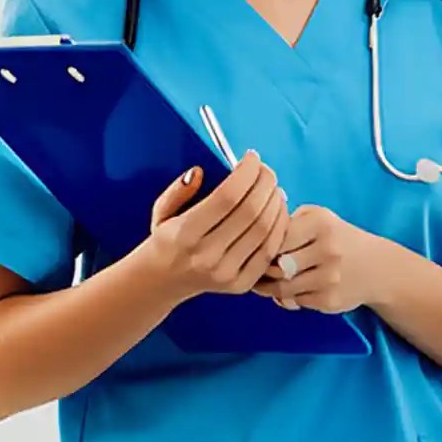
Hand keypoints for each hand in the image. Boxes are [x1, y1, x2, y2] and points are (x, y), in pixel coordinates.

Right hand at [141, 150, 291, 301]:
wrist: (162, 282)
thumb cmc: (166, 240)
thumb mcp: (161, 212)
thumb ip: (178, 190)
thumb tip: (199, 172)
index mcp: (185, 235)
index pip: (227, 197)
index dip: (246, 173)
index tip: (252, 157)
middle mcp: (207, 256)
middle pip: (251, 212)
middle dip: (265, 183)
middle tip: (266, 170)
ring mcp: (226, 273)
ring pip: (265, 230)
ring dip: (276, 202)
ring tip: (274, 187)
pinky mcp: (241, 284)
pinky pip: (270, 250)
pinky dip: (280, 226)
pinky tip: (277, 209)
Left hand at [253, 205, 387, 313]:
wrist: (377, 267)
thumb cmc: (337, 238)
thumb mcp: (318, 216)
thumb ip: (287, 221)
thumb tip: (255, 241)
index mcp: (321, 224)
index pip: (276, 237)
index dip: (262, 245)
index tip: (256, 249)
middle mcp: (327, 249)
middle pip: (276, 265)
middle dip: (264, 269)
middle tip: (256, 269)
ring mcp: (329, 277)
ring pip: (282, 288)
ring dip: (269, 288)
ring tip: (264, 282)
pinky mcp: (329, 300)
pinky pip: (294, 301)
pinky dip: (287, 298)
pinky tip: (288, 290)